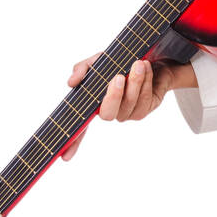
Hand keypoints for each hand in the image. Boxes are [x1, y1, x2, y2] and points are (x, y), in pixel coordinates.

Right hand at [59, 53, 188, 160]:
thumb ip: (83, 69)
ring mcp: (129, 112)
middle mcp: (112, 111)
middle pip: (108, 115)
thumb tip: (71, 83)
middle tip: (118, 77)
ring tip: (138, 63)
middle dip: (113, 96)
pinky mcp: (146, 108)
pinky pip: (145, 97)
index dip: (73, 142)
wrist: (152, 59)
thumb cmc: (121, 63)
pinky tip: (146, 67)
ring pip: (129, 103)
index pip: (81, 127)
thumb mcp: (99, 61)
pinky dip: (145, 80)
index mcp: (95, 103)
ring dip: (135, 82)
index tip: (64, 157)